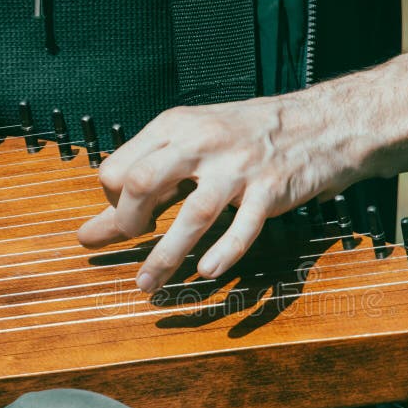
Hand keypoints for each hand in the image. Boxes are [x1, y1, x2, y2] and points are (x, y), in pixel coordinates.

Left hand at [76, 90, 367, 292]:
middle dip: (129, 222)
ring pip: (194, 214)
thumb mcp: (190, 146)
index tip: (125, 217)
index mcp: (176, 126)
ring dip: (166, 255)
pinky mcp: (270, 189)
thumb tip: (91, 233)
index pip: (120, 166)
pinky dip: (224, 252)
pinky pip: (244, 227)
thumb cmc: (244, 136)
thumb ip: (144, 185)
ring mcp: (239, 166)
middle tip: (133, 242)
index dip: (113, 200)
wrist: (317, 123)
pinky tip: (207, 271)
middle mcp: (203, 142)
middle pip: (146, 182)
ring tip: (149, 284)